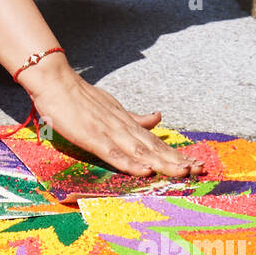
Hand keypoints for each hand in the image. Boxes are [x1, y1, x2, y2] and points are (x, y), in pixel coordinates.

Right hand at [18, 56, 202, 178]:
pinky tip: (145, 171)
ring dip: (163, 162)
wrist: (55, 82)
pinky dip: (131, 163)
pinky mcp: (92, 138)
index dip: (176, 153)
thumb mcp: (112, 106)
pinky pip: (114, 154)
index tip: (196, 164)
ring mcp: (108, 132)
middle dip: (177, 160)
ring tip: (183, 172)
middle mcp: (122, 127)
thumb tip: (158, 118)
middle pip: (154, 147)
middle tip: (200, 171)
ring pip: (141, 151)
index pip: (155, 141)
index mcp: (126, 121)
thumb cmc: (78, 96)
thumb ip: (134, 117)